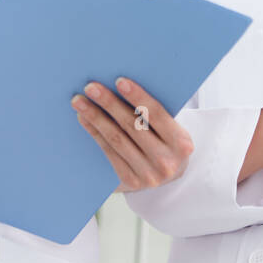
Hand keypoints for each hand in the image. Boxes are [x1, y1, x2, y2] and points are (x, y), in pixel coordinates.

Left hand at [73, 78, 193, 192]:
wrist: (168, 174)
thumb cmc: (166, 140)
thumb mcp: (171, 129)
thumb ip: (154, 112)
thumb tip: (121, 84)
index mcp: (181, 144)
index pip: (156, 114)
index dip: (138, 97)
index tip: (119, 81)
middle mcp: (166, 162)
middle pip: (132, 126)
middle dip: (110, 104)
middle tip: (91, 87)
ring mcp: (148, 175)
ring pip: (117, 139)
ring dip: (95, 117)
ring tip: (80, 101)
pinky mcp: (130, 182)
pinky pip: (109, 151)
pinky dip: (95, 133)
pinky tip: (85, 119)